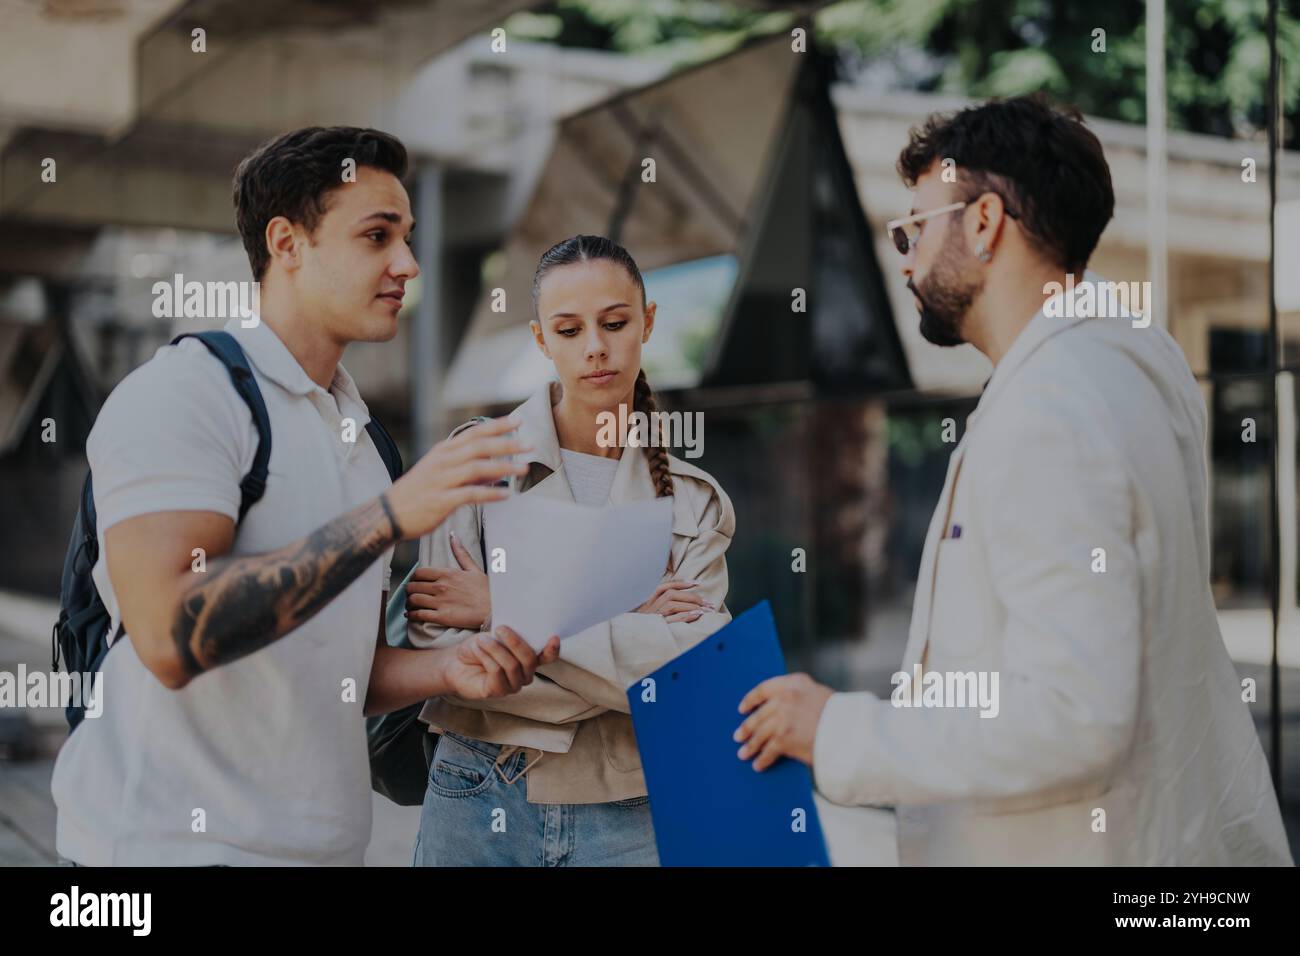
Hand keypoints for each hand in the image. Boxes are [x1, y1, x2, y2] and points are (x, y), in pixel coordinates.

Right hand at [385, 416, 530, 539]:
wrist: (389, 514)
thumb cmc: (417, 493)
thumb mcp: (439, 472)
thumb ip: (466, 468)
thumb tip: (496, 470)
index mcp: (443, 451)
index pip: (474, 432)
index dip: (497, 425)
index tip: (519, 420)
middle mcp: (443, 461)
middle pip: (479, 446)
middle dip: (507, 443)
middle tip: (530, 444)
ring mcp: (441, 480)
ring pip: (477, 468)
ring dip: (503, 467)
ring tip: (524, 469)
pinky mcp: (441, 500)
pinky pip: (469, 494)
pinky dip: (489, 493)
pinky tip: (506, 494)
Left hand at [406, 533, 490, 628]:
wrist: (495, 609)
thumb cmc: (486, 589)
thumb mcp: (473, 568)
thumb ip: (461, 552)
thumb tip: (453, 535)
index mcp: (447, 573)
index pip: (419, 573)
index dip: (414, 578)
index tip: (415, 582)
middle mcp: (441, 586)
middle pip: (413, 587)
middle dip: (409, 591)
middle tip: (411, 594)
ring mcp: (441, 602)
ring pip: (414, 600)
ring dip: (409, 603)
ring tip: (410, 605)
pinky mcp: (442, 617)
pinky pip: (419, 615)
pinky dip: (412, 615)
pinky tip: (411, 615)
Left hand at [437, 626, 559, 699]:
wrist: (455, 661)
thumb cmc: (479, 647)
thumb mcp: (495, 636)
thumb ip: (509, 636)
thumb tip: (517, 626)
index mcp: (528, 660)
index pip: (547, 658)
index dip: (552, 650)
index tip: (553, 637)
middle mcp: (524, 675)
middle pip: (529, 660)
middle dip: (515, 642)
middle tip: (500, 629)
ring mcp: (512, 686)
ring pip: (512, 665)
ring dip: (495, 649)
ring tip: (482, 640)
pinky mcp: (497, 692)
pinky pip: (497, 672)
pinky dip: (486, 657)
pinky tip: (478, 649)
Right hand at [635, 580, 714, 622]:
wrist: (624, 640)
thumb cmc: (638, 628)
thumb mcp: (643, 614)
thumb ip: (656, 605)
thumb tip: (676, 601)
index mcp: (646, 602)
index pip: (664, 587)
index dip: (681, 583)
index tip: (696, 583)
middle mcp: (648, 607)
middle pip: (671, 594)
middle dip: (692, 596)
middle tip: (708, 603)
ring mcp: (651, 617)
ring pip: (672, 604)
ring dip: (692, 605)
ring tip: (706, 610)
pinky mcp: (656, 628)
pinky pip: (672, 619)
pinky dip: (686, 615)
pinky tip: (698, 615)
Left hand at [734, 673, 834, 770]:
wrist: (852, 732)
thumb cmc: (841, 717)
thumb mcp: (819, 695)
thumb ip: (800, 696)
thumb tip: (781, 708)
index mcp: (794, 683)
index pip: (764, 689)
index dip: (750, 700)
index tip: (742, 708)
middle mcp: (785, 698)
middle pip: (759, 715)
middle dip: (747, 727)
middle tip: (739, 736)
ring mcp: (783, 718)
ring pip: (760, 734)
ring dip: (751, 746)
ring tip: (743, 754)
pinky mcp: (784, 738)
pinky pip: (768, 751)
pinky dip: (762, 759)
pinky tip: (758, 765)